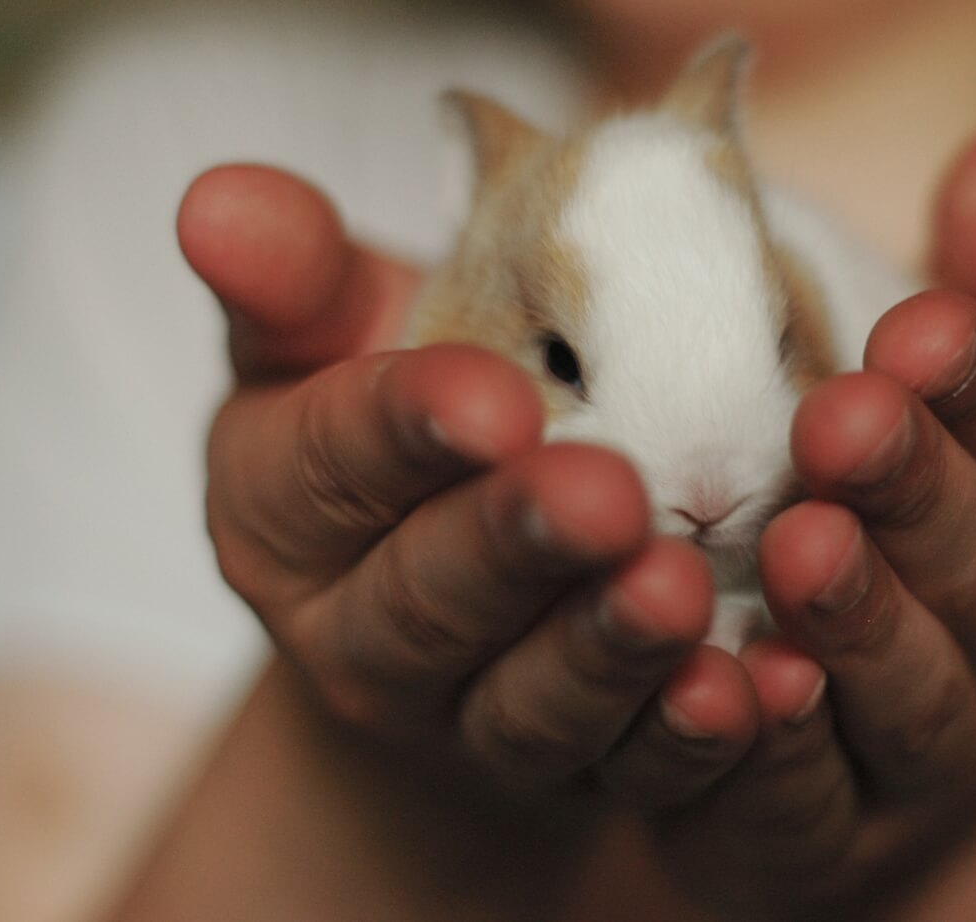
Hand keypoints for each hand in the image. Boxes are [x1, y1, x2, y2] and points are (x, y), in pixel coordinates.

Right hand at [183, 166, 764, 818]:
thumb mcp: (336, 342)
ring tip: (679, 591)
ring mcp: (470, 722)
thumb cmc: (402, 431)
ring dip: (607, 650)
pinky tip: (755, 691)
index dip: (409, 428)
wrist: (454, 599)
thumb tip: (220, 199)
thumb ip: (295, 280)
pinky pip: (630, 775)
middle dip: (516, 545)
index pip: (334, 462)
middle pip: (432, 597)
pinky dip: (688, 743)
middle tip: (606, 495)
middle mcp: (359, 640)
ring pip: (532, 702)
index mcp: (285, 513)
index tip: (494, 395)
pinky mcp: (575, 776)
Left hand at [647, 118, 975, 917]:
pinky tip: (731, 689)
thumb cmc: (898, 542)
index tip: (914, 323)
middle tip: (845, 420)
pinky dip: (776, 754)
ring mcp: (930, 749)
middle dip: (922, 492)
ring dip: (861, 621)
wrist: (857, 753)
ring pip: (914, 693)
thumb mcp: (946, 416)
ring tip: (796, 549)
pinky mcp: (832, 834)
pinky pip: (810, 800)